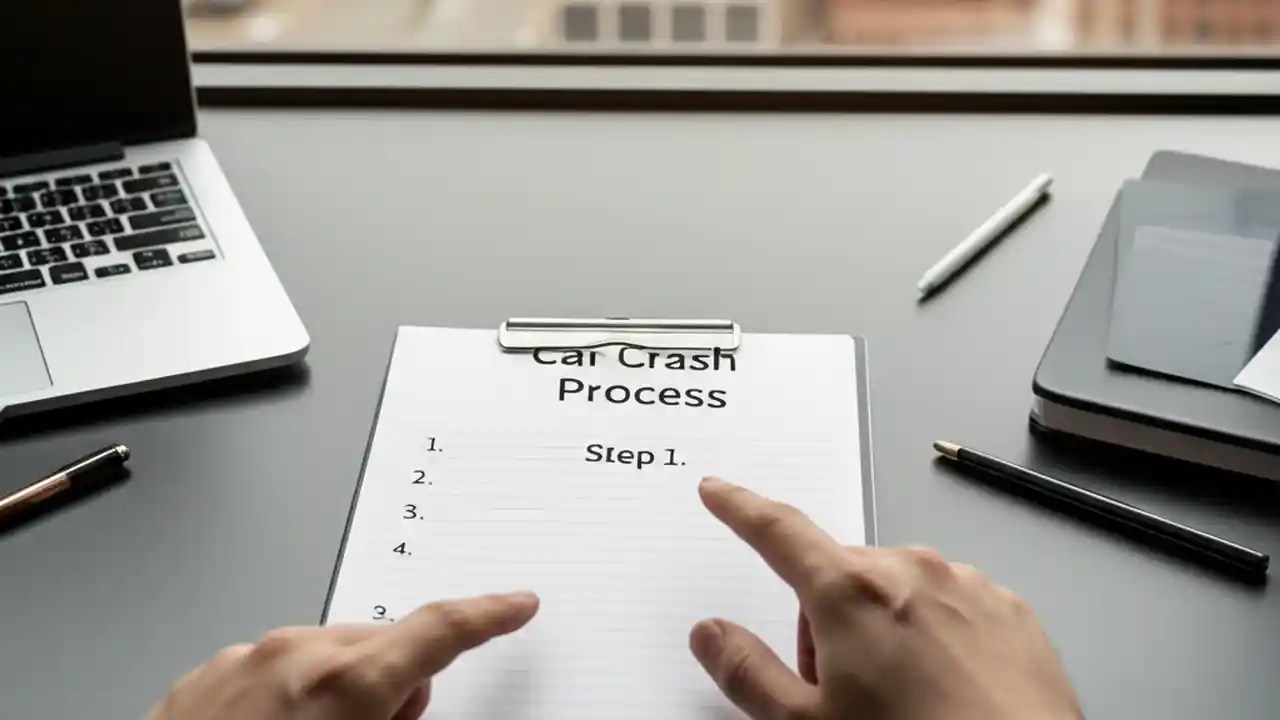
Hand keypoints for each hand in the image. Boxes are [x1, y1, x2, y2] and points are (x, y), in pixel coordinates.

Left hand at [147, 592, 538, 719]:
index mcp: (347, 683)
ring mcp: (244, 661)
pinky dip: (287, 695)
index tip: (515, 605)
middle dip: (396, 680)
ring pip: (325, 655)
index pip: (440, 630)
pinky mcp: (205, 676)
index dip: (488, 616)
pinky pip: (271, 668)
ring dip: (338, 689)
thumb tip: (412, 704)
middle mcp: (296, 656)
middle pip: (382, 645)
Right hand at [689, 478, 1080, 719]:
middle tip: (838, 689)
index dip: (740, 508)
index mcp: (850, 593)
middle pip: (840, 576)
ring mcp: (965, 586)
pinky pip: (952, 605)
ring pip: (898, 589)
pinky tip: (945, 690)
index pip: (778, 533)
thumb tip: (710, 633)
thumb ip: (748, 672)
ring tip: (901, 699)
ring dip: (883, 626)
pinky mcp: (1009, 609)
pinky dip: (935, 635)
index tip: (719, 491)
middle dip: (826, 620)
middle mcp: (910, 571)